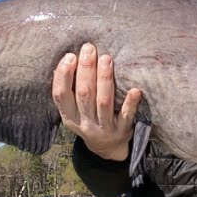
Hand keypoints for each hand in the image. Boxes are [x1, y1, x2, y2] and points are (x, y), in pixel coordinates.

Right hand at [51, 43, 142, 160]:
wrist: (108, 148)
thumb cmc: (90, 119)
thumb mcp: (74, 111)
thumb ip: (71, 90)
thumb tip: (68, 59)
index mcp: (69, 116)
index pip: (61, 95)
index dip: (63, 76)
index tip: (70, 56)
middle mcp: (85, 123)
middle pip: (84, 95)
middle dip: (86, 70)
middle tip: (90, 49)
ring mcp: (104, 127)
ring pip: (103, 102)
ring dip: (104, 79)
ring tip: (106, 59)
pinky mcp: (122, 130)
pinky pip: (126, 116)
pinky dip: (131, 103)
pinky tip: (136, 90)